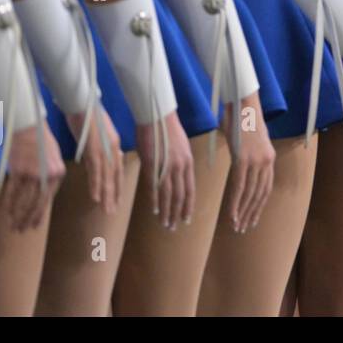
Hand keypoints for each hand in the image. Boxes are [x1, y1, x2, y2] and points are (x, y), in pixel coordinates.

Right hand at [2, 123, 64, 231]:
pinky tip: (5, 211)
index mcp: (58, 174)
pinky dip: (8, 202)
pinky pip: (12, 191)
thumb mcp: (53, 160)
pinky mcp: (18, 170)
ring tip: (12, 225)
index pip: (48, 200)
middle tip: (21, 230)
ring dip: (16, 214)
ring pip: (23, 200)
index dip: (39, 214)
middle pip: (36, 203)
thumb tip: (42, 196)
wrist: (30, 127)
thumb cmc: (42, 142)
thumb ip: (49, 177)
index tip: (34, 226)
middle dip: (27, 219)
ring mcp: (32, 173)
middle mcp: (46, 176)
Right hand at [65, 108, 122, 214]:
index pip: (117, 169)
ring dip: (106, 194)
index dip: (116, 186)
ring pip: (107, 176)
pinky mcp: (94, 147)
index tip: (114, 200)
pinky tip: (95, 196)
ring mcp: (104, 148)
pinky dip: (96, 184)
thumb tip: (99, 162)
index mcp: (114, 144)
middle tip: (112, 211)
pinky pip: (96, 169)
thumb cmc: (85, 114)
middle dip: (113, 194)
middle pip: (114, 175)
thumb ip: (99, 149)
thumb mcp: (96, 134)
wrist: (82, 100)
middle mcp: (112, 147)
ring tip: (106, 209)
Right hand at [137, 112, 193, 229]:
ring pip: (169, 195)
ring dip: (167, 211)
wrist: (157, 116)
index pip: (190, 190)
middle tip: (174, 227)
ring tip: (164, 223)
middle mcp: (180, 167)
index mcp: (188, 162)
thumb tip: (176, 176)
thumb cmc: (167, 129)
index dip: (188, 206)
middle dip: (178, 213)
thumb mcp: (181, 146)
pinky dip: (155, 200)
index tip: (186, 219)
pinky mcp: (152, 165)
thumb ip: (179, 163)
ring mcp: (166, 166)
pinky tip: (154, 210)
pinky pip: (154, 187)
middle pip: (180, 196)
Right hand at [220, 93, 274, 232]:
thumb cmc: (243, 120)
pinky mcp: (243, 159)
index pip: (265, 189)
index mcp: (269, 159)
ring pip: (250, 194)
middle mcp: (266, 162)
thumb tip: (242, 168)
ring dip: (242, 212)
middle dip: (251, 213)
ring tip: (236, 226)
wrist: (243, 103)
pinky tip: (231, 214)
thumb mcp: (249, 142)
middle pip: (260, 195)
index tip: (251, 218)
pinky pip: (240, 186)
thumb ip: (249, 157)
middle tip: (243, 228)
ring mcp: (256, 161)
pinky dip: (235, 202)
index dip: (258, 206)